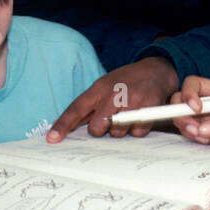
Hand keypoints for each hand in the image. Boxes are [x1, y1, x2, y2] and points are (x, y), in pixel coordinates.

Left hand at [47, 57, 178, 141]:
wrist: (157, 70)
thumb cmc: (126, 81)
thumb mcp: (104, 87)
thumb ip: (88, 107)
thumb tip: (65, 127)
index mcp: (98, 88)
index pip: (76, 109)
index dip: (63, 125)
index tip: (52, 139)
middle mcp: (113, 94)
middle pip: (97, 128)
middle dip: (102, 129)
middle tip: (111, 119)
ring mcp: (132, 102)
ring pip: (118, 133)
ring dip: (122, 129)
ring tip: (128, 115)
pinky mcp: (149, 110)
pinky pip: (136, 133)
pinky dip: (137, 129)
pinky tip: (140, 116)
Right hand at [170, 75, 209, 148]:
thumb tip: (205, 127)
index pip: (194, 84)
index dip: (188, 94)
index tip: (195, 109)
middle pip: (182, 106)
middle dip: (186, 120)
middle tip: (198, 133)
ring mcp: (209, 123)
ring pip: (189, 127)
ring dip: (203, 136)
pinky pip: (200, 141)